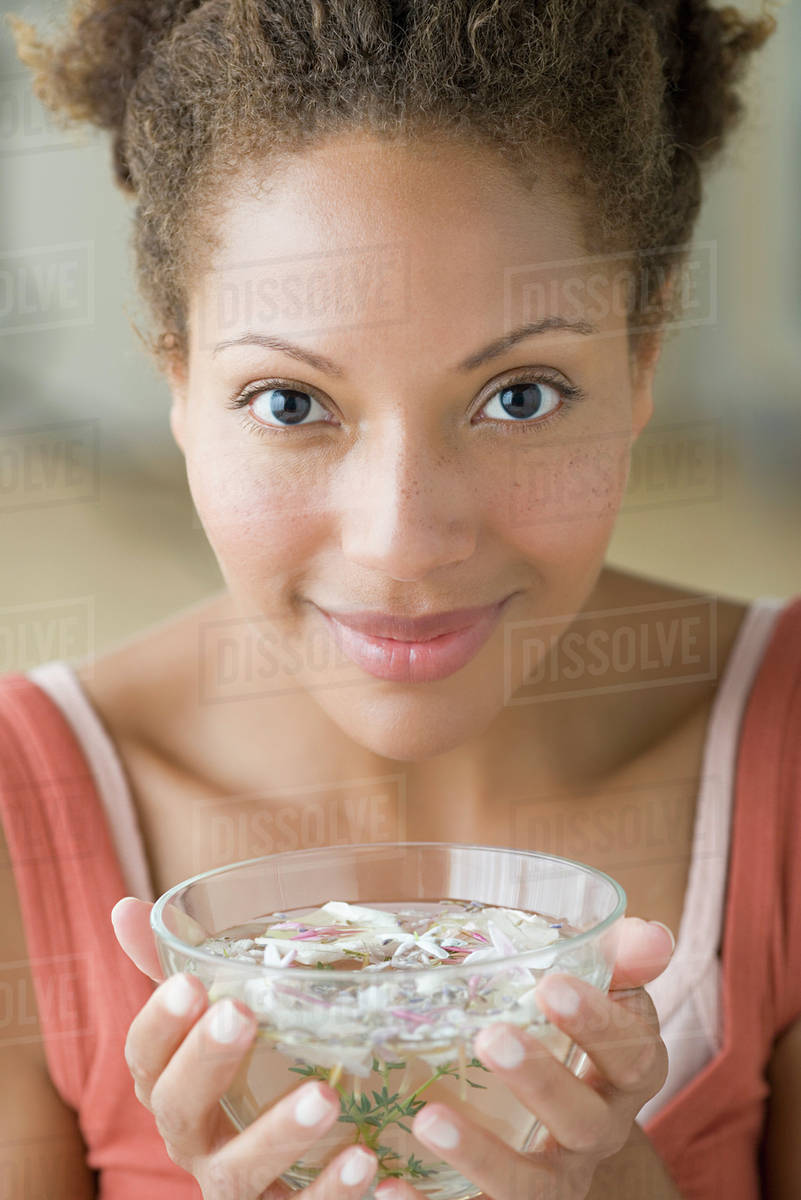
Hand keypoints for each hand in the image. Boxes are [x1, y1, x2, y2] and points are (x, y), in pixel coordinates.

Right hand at [111, 897, 378, 1198]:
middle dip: (205, 1062)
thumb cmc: (248, 1078)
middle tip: (240, 1013)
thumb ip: (175, 969)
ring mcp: (238, 1187)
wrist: (291, 1175)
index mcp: (175, 1089)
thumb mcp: (219, 1022)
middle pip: (179, 1111)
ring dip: (278, 1134)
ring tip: (325, 1096)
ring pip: (238, 1175)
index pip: (146, 1058)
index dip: (160, 1024)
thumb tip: (124, 908)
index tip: (191, 984)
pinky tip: (370, 1164)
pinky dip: (332, 1194)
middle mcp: (195, 1142)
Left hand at [370, 917, 674, 1199]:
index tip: (551, 983)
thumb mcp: (593, 992)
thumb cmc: (568, 1034)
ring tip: (428, 1119)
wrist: (558, 1130)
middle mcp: (596, 1132)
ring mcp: (553, 1178)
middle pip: (583, 1121)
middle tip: (491, 1037)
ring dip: (481, 1155)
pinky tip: (388, 1185)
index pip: (632, 1052)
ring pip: (532, 1186)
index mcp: (626, 1075)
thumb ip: (616, 961)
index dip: (598, 1022)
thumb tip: (652, 935)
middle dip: (541, 1081)